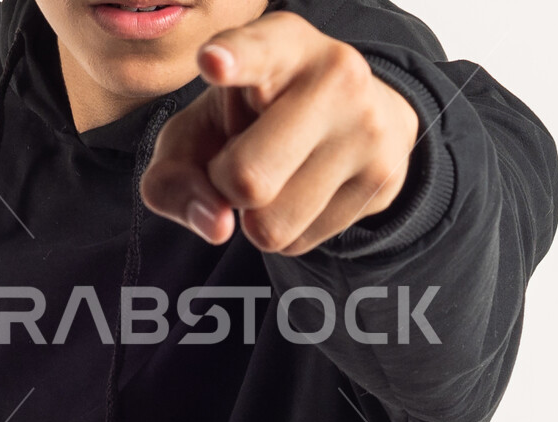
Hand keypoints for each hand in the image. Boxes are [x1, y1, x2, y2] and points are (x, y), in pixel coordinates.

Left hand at [140, 11, 419, 256]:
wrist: (355, 116)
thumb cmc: (251, 120)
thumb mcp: (196, 133)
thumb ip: (173, 178)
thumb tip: (217, 226)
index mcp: (279, 43)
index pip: (256, 51)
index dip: (234, 58)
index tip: (214, 62)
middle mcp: (333, 75)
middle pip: (246, 178)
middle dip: (225, 186)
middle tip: (241, 157)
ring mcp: (367, 127)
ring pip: (273, 224)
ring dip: (256, 215)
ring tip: (279, 171)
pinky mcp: (385, 177)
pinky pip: (301, 241)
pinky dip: (287, 228)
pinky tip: (304, 188)